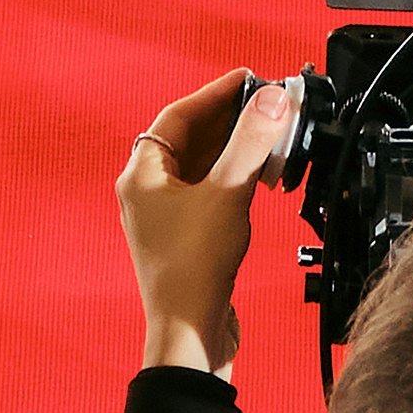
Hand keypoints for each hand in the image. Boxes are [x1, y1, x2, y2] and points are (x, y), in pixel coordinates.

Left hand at [121, 69, 297, 374]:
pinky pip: (208, 191)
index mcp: (141, 175)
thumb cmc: (193, 269)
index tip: (248, 80)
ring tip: (269, 137)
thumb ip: (251, 142)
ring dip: (234, 150)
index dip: (215, 94)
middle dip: (229, 120)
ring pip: (201, 166)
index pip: (178, 115)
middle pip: (189, 138)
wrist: (191, 332)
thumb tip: (270, 100)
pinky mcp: (185, 237)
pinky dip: (233, 178)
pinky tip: (259, 178)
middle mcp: (147, 192)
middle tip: (266, 105)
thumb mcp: (227, 193)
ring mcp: (164, 217)